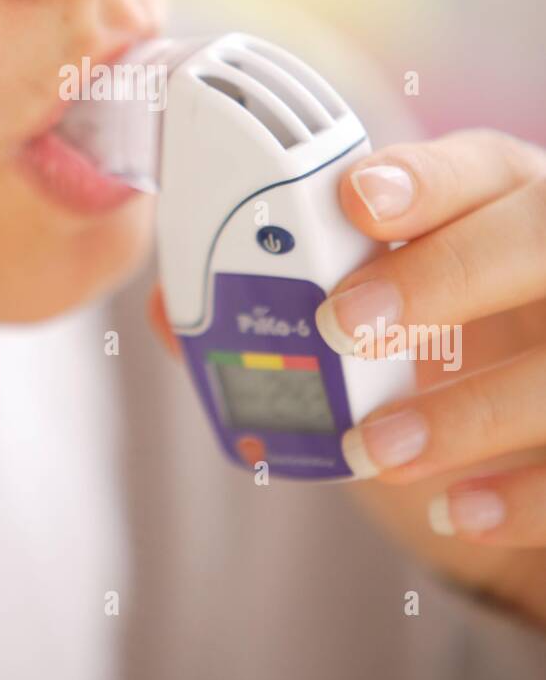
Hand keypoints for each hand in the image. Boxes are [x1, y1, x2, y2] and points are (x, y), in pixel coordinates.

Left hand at [149, 130, 545, 629]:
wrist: (518, 448)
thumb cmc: (434, 353)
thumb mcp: (369, 317)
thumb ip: (280, 305)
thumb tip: (170, 311)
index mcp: (502, 207)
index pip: (481, 166)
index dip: (423, 178)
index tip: (352, 200)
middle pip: (535, 237)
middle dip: (440, 274)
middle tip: (343, 323)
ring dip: (470, 407)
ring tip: (376, 444)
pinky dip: (522, 496)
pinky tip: (458, 512)